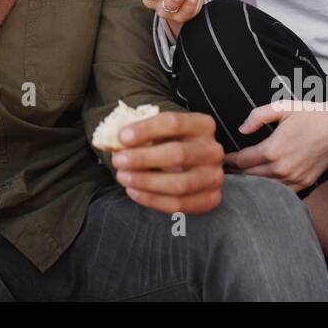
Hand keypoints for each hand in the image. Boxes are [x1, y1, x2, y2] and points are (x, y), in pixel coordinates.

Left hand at [110, 111, 224, 213]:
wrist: (193, 165)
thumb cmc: (169, 143)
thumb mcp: (160, 131)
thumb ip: (142, 133)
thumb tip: (112, 139)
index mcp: (203, 124)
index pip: (174, 123)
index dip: (146, 130)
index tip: (121, 137)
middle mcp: (213, 150)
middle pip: (178, 154)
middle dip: (143, 158)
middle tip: (118, 160)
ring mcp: (215, 176)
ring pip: (179, 184)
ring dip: (146, 182)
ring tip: (123, 177)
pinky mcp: (211, 199)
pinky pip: (179, 205)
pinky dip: (152, 200)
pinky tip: (133, 191)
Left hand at [224, 90, 327, 191]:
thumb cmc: (310, 114)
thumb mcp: (281, 107)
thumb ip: (257, 116)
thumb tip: (241, 130)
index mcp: (272, 149)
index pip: (241, 161)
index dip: (228, 160)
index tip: (221, 159)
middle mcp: (282, 168)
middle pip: (249, 177)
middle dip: (236, 173)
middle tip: (224, 171)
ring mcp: (294, 178)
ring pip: (264, 187)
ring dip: (251, 183)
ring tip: (240, 179)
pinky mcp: (305, 183)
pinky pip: (281, 192)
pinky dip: (270, 190)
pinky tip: (262, 185)